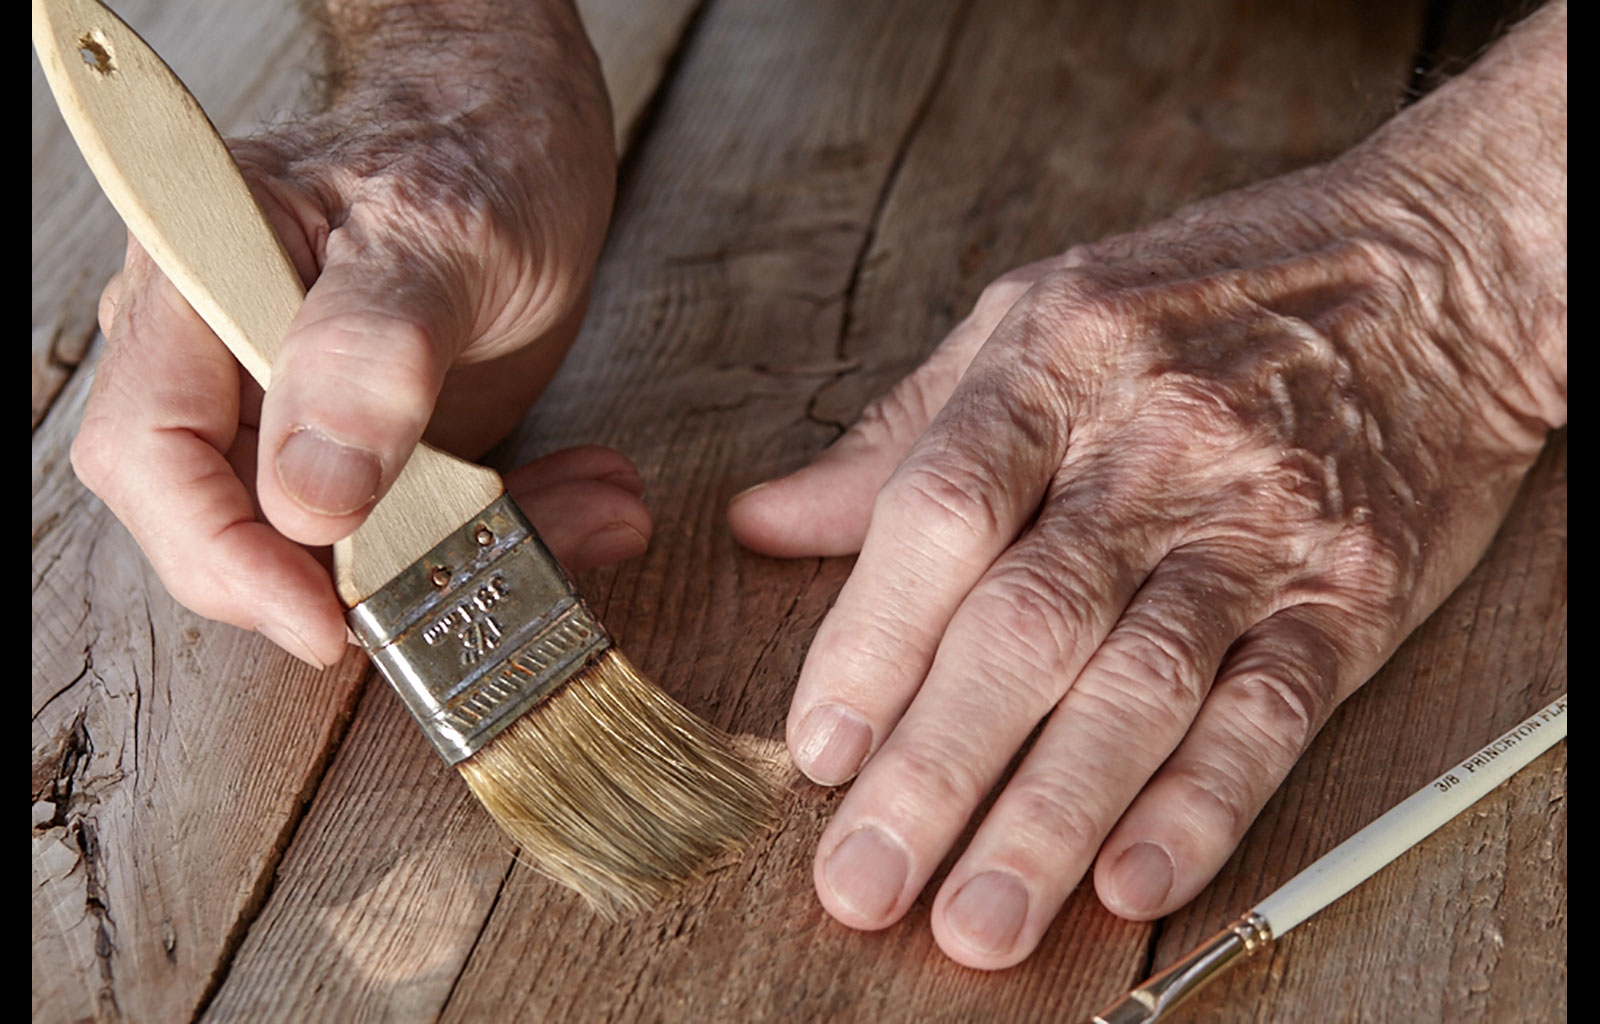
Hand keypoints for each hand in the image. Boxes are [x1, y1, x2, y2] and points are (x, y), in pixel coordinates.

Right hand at [70, 0, 639, 666]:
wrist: (526, 120)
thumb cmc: (472, 139)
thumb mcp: (439, 230)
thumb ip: (371, 352)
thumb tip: (307, 502)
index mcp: (201, 282)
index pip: (151, 451)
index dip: (221, 556)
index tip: (325, 619)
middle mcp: (231, 357)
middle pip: (241, 524)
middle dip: (375, 576)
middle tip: (498, 572)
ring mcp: (305, 409)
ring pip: (355, 545)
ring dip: (476, 557)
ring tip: (594, 517)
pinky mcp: (379, 444)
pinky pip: (426, 522)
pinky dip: (513, 530)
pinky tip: (592, 503)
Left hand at [730, 5, 1563, 967]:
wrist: (1437, 265)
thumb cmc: (1209, 292)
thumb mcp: (1036, 315)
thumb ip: (900, 435)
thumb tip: (768, 522)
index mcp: (1057, 361)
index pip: (940, 514)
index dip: (870, 640)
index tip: (816, 750)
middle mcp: (1155, 445)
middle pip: (1027, 624)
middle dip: (935, 767)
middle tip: (862, 880)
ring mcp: (1260, 521)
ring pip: (1140, 686)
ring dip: (1050, 817)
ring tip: (977, 919)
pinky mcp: (1351, 588)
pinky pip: (1271, 707)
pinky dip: (1202, 799)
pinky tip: (1133, 876)